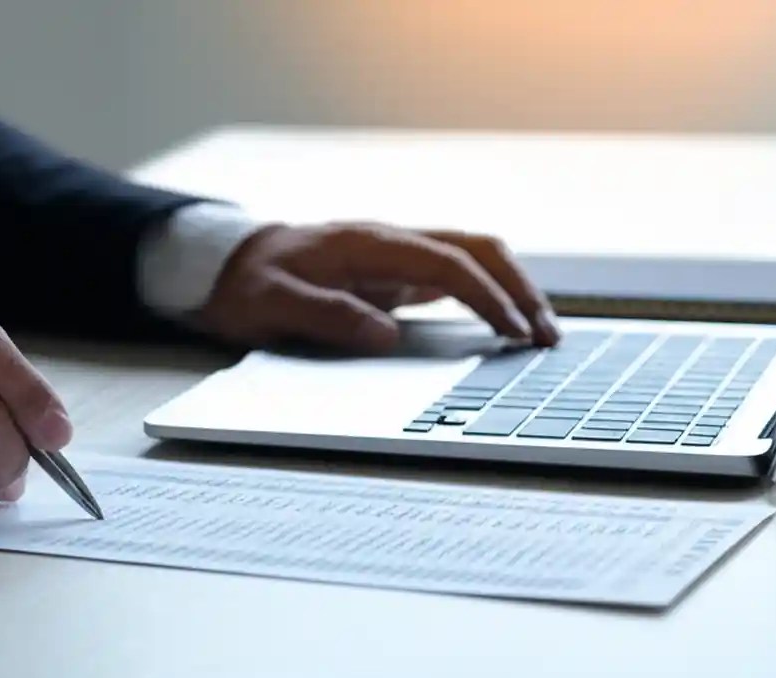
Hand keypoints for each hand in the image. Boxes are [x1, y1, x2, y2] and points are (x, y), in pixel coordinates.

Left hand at [196, 222, 561, 352]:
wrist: (227, 264)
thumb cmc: (248, 284)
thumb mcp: (271, 304)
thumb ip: (326, 315)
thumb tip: (386, 336)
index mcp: (367, 244)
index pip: (446, 264)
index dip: (486, 297)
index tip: (512, 331)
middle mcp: (390, 242)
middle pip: (476, 250)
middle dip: (519, 289)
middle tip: (548, 335)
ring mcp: (396, 256)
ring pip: (473, 259)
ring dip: (512, 289)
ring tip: (540, 333)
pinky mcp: (394, 274)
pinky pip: (455, 277)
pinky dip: (489, 296)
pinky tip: (505, 325)